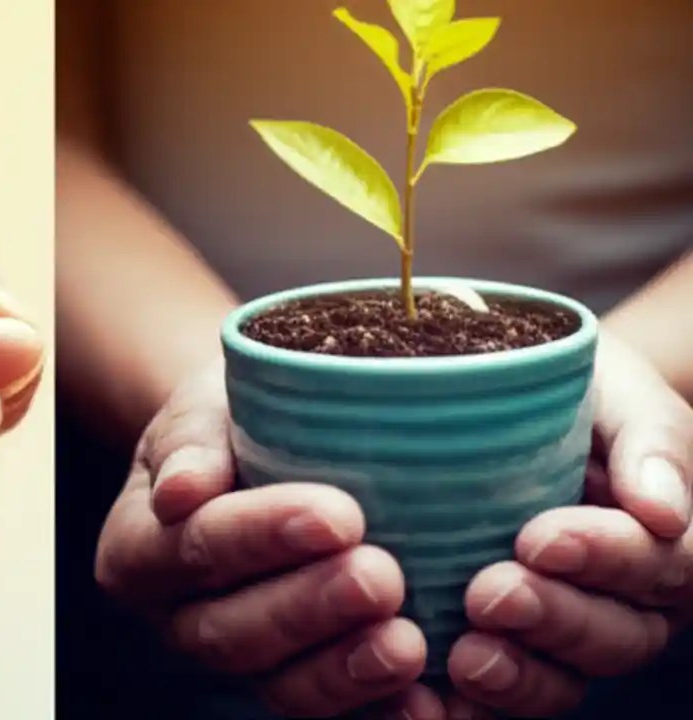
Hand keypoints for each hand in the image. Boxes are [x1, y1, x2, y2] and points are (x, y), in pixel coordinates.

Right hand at [95, 361, 439, 718]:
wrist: (258, 445)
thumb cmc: (230, 420)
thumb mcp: (201, 408)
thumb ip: (190, 442)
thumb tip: (180, 493)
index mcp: (138, 548)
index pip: (191, 547)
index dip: (260, 539)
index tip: (337, 517)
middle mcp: (177, 616)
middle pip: (230, 632)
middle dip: (308, 609)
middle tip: (380, 578)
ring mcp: (237, 658)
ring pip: (277, 685)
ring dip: (343, 670)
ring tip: (405, 644)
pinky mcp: (293, 680)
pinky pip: (328, 711)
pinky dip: (376, 711)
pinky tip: (424, 702)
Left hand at [441, 335, 692, 717]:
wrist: (506, 399)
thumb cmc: (570, 388)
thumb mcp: (612, 387)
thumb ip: (647, 439)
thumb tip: (662, 509)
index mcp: (663, 535)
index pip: (656, 561)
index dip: (604, 558)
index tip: (539, 538)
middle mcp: (626, 598)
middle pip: (615, 634)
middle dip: (555, 618)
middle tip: (489, 594)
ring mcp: (567, 632)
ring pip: (564, 676)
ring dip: (518, 674)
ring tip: (465, 656)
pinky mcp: (506, 649)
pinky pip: (502, 696)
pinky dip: (469, 705)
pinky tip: (423, 700)